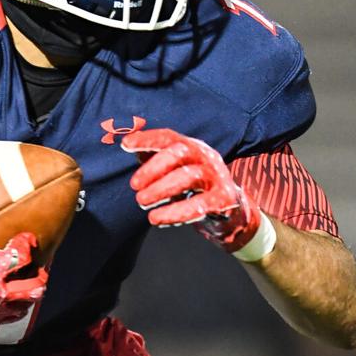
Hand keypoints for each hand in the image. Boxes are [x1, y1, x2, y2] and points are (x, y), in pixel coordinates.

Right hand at [0, 185, 47, 343]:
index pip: (22, 257)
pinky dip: (13, 309)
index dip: (27, 244)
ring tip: (24, 282)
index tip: (25, 236)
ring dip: (29, 293)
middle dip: (39, 274)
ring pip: (24, 306)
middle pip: (34, 287)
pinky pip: (6, 320)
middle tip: (36, 264)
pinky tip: (5, 300)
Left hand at [122, 128, 275, 260]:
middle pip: (180, 152)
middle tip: (134, 185)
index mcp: (192, 147)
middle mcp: (206, 157)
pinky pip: (200, 205)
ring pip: (189, 176)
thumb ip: (152, 158)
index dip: (147, 139)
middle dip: (153, 167)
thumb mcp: (174, 172)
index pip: (169, 137)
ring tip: (142, 202)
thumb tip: (127, 143)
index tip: (125, 145)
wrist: (230, 214)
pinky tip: (158, 218)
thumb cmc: (194, 190)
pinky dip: (176, 213)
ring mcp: (218, 177)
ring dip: (161, 189)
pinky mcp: (225, 200)